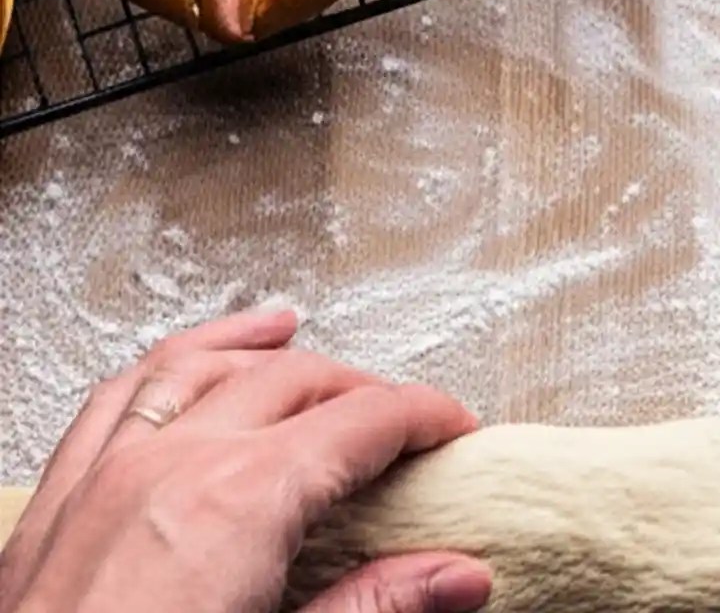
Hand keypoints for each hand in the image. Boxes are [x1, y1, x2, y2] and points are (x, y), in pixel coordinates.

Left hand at [0, 309, 491, 612]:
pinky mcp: (64, 494)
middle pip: (297, 383)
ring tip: (296, 330)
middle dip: (363, 389)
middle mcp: (178, 464)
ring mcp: (112, 469)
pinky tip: (190, 357)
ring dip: (263, 351)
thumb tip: (459, 575)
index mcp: (244, 501)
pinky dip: (170, 360)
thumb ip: (376, 607)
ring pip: (207, 368)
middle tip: (403, 419)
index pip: (363, 422)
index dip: (424, 416)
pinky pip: (124, 393)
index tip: (454, 427)